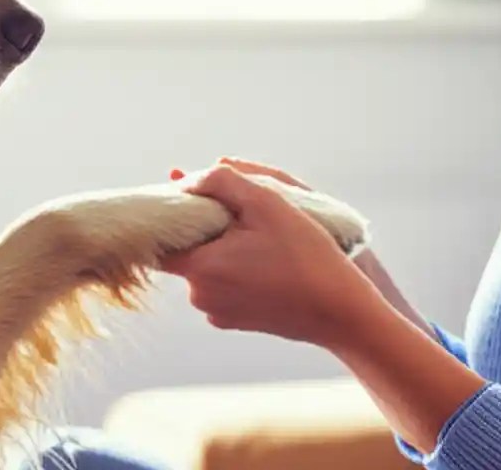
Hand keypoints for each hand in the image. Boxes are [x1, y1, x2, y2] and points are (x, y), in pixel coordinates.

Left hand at [161, 163, 385, 349]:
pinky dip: (236, 271)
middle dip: (204, 229)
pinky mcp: (235, 321)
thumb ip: (221, 182)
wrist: (340, 311)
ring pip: (205, 268)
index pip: (160, 238)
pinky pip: (223, 286)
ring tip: (259, 238)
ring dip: (222, 249)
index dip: (171, 215)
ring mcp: (216, 312)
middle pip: (185, 251)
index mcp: (200, 267)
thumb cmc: (305, 255)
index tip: (192, 199)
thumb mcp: (266, 203)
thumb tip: (185, 179)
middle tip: (239, 215)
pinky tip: (266, 262)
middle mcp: (200, 295)